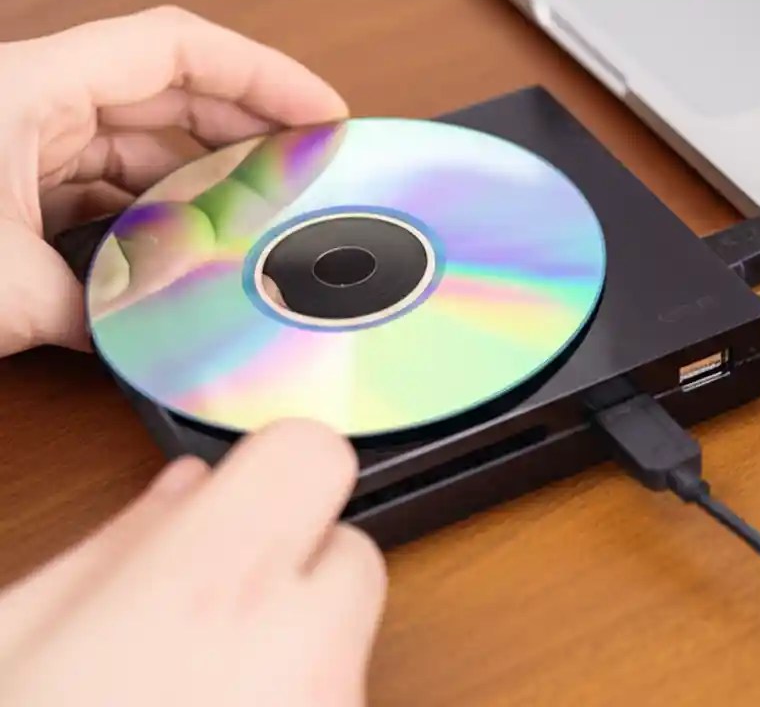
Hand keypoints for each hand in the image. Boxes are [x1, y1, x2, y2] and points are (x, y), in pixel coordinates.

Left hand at [0, 5, 348, 357]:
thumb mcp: (2, 290)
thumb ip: (97, 309)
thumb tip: (151, 332)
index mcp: (31, 91)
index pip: (176, 51)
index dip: (263, 74)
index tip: (322, 110)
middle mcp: (31, 107)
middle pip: (170, 97)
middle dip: (249, 130)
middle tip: (312, 170)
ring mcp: (21, 146)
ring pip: (141, 146)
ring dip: (205, 180)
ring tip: (262, 218)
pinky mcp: (11, 189)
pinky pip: (106, 187)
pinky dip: (154, 213)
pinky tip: (188, 247)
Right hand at [0, 419, 386, 706]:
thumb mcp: (23, 639)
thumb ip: (114, 545)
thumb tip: (183, 491)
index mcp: (213, 587)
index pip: (316, 453)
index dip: (281, 463)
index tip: (247, 488)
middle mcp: (302, 647)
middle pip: (351, 548)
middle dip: (293, 565)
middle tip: (209, 610)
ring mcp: (336, 705)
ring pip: (352, 631)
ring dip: (299, 637)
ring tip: (201, 680)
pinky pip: (347, 689)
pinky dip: (302, 691)